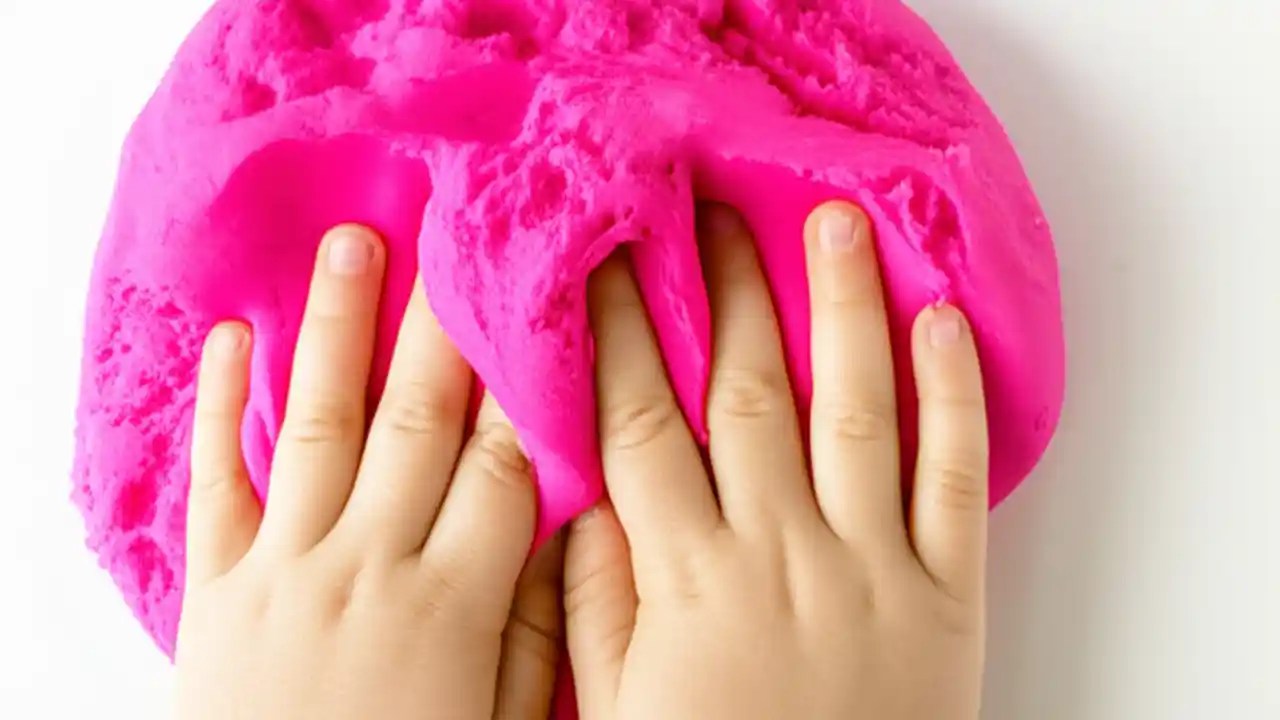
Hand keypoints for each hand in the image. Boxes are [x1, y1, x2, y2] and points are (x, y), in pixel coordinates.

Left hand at [175, 226, 561, 719]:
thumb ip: (534, 626)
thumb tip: (566, 524)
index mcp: (453, 603)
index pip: (503, 462)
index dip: (528, 376)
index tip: (547, 300)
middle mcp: (368, 566)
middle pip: (419, 420)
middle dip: (443, 320)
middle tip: (460, 229)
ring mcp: (284, 572)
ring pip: (320, 427)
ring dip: (338, 328)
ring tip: (355, 242)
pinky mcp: (216, 592)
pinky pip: (218, 486)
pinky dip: (222, 410)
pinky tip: (234, 340)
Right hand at [566, 203, 989, 718]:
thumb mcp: (622, 709)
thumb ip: (601, 600)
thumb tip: (590, 494)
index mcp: (689, 580)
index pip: (640, 427)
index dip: (618, 334)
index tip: (606, 260)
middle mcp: (780, 554)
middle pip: (746, 393)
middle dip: (724, 290)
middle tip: (710, 206)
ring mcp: (872, 569)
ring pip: (854, 411)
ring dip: (841, 308)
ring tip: (833, 224)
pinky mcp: (949, 597)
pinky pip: (954, 481)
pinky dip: (955, 397)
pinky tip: (940, 325)